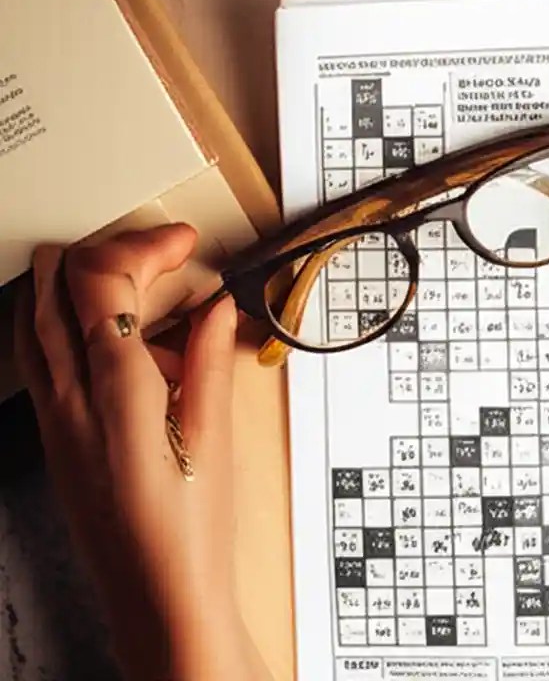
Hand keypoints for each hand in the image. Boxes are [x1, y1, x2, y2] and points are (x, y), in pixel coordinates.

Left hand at [13, 224, 270, 680]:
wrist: (157, 600)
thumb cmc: (189, 534)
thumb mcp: (216, 440)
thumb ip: (210, 363)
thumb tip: (215, 310)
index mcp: (114, 391)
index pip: (99, 278)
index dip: (144, 243)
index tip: (184, 242)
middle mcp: (69, 397)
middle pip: (57, 283)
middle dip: (113, 252)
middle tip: (168, 259)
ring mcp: (53, 416)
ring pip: (37, 315)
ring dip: (85, 286)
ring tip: (148, 297)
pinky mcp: (55, 435)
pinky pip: (43, 354)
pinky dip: (74, 327)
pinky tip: (129, 352)